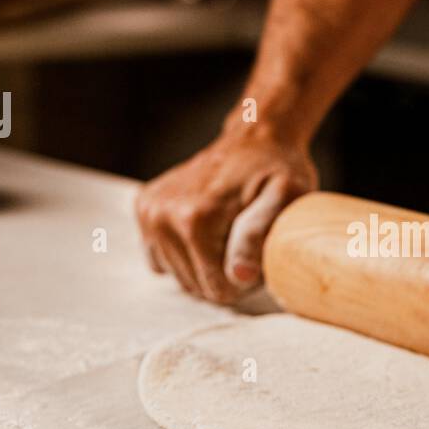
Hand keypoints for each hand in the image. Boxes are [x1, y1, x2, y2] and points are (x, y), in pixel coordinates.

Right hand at [135, 125, 316, 302]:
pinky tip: (205, 231)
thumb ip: (259, 235)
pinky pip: (161, 259)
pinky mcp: (143, 208)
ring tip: (229, 236)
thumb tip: (239, 276)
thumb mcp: (285, 198)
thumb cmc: (277, 170)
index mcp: (194, 219)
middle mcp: (162, 216)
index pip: (218, 290)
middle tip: (247, 243)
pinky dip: (184, 254)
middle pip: (196, 286)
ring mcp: (148, 212)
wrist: (253, 138)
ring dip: (206, 266)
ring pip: (179, 276)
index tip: (261, 253)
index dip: (246, 281)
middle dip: (225, 274)